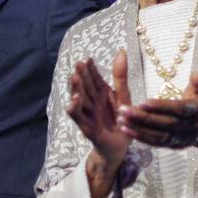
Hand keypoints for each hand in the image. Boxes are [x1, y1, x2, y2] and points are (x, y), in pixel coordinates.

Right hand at [66, 51, 133, 169]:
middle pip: (84, 87)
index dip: (90, 68)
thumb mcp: (123, 96)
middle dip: (81, 75)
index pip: (93, 78)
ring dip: (75, 89)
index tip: (88, 58)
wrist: (120, 146)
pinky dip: (75, 109)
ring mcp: (88, 114)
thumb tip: (121, 50)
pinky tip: (75, 100)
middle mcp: (92, 102)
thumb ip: (120, 76)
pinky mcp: (88, 127)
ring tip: (74, 77)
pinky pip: (79, 118)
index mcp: (101, 93)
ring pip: (78, 100)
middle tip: (78, 64)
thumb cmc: (121, 120)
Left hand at [117, 73, 197, 165]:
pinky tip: (126, 130)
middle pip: (167, 124)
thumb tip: (196, 76)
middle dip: (144, 118)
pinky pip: (156, 143)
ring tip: (121, 121)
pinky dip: (141, 137)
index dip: (162, 107)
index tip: (143, 102)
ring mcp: (183, 139)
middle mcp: (191, 127)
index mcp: (197, 111)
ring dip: (139, 129)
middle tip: (124, 110)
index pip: (179, 109)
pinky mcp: (174, 147)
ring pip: (160, 136)